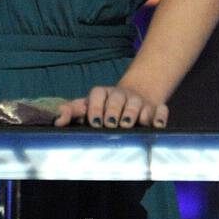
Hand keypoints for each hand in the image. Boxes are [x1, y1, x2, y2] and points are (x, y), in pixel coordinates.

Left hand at [53, 84, 168, 128]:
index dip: (95, 108)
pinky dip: (160, 116)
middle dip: (114, 111)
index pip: (97, 95)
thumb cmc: (104, 108)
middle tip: (112, 124)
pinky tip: (156, 125)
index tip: (94, 123)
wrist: (133, 98)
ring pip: (137, 103)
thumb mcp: (87, 107)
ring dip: (133, 113)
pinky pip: (161, 110)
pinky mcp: (155, 108)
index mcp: (103, 93)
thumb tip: (57, 121)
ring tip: (129, 124)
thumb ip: (72, 112)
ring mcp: (139, 101)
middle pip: (117, 99)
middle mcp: (121, 95)